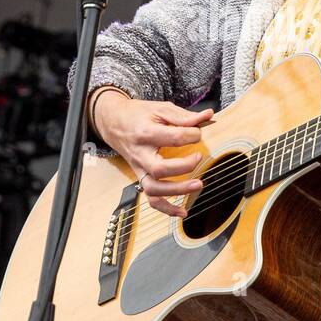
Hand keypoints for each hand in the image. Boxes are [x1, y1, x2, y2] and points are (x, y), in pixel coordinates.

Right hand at [92, 92, 211, 217]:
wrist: (113, 122)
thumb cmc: (138, 115)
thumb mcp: (160, 109)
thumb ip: (184, 116)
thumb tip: (208, 116)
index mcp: (146, 133)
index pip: (173, 138)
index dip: (192, 134)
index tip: (199, 132)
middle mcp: (141, 154)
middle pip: (160, 168)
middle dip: (183, 166)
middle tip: (199, 157)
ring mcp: (140, 169)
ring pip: (154, 188)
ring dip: (177, 190)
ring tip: (198, 185)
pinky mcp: (141, 178)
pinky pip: (151, 199)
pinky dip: (166, 209)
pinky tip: (182, 211)